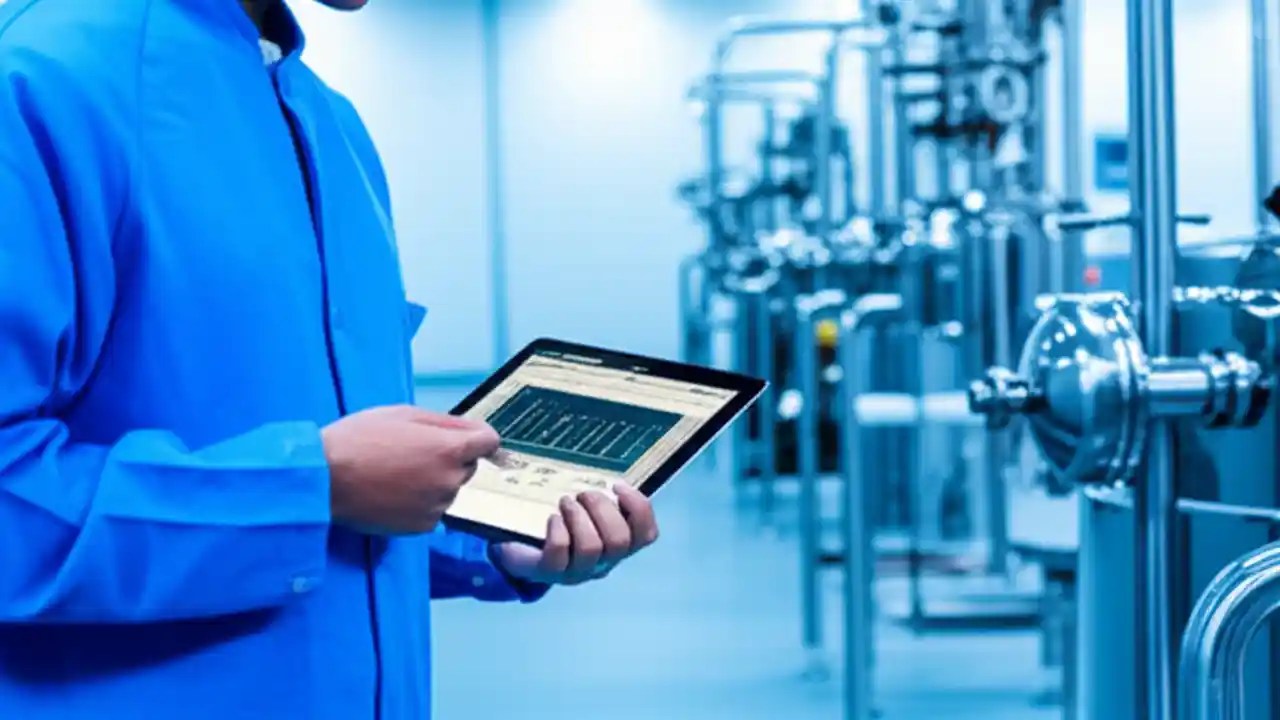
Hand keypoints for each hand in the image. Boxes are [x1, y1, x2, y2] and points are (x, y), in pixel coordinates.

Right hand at [322, 405, 499, 534]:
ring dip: (434, 481)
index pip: (490, 441)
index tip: (465, 438)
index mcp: (450, 449)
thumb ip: (446, 422)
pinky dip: (421, 502)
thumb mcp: (404, 414)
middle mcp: (450, 481)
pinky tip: (393, 492)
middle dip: (450, 458)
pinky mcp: (422, 527)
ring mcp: (437, 507)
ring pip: (449, 489)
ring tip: (397, 472)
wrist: (325, 480)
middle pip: (467, 466)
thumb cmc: (360, 439)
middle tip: (413, 452)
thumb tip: (474, 430)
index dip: (477, 437)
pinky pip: (433, 510)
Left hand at [492, 484, 658, 585]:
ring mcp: (577, 571)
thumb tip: (564, 455)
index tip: (616, 485)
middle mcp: (604, 562)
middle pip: (619, 541)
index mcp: (619, 545)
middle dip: (602, 508)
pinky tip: (552, 519)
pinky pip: (559, 553)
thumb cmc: (560, 522)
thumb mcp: (585, 506)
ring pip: (591, 548)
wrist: (520, 548)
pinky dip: (557, 532)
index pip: (647, 534)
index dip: (639, 508)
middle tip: (582, 494)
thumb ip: (599, 487)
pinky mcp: (549, 572)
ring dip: (578, 516)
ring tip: (565, 502)